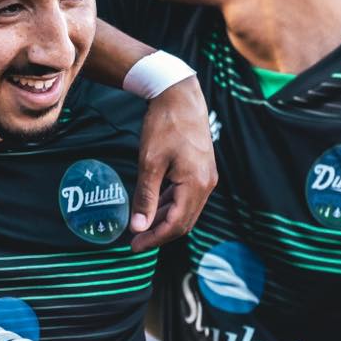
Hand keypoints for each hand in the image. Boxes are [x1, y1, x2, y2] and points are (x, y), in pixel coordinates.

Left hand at [130, 77, 216, 251]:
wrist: (179, 95)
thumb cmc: (165, 126)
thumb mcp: (150, 162)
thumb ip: (145, 197)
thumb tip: (138, 227)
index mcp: (196, 184)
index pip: (176, 224)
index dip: (154, 238)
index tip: (133, 246)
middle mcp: (206, 184)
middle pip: (183, 221)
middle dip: (158, 233)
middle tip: (134, 242)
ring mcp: (206, 177)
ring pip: (184, 210)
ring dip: (163, 220)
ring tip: (140, 226)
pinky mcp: (201, 171)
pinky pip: (185, 197)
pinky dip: (169, 205)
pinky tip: (152, 207)